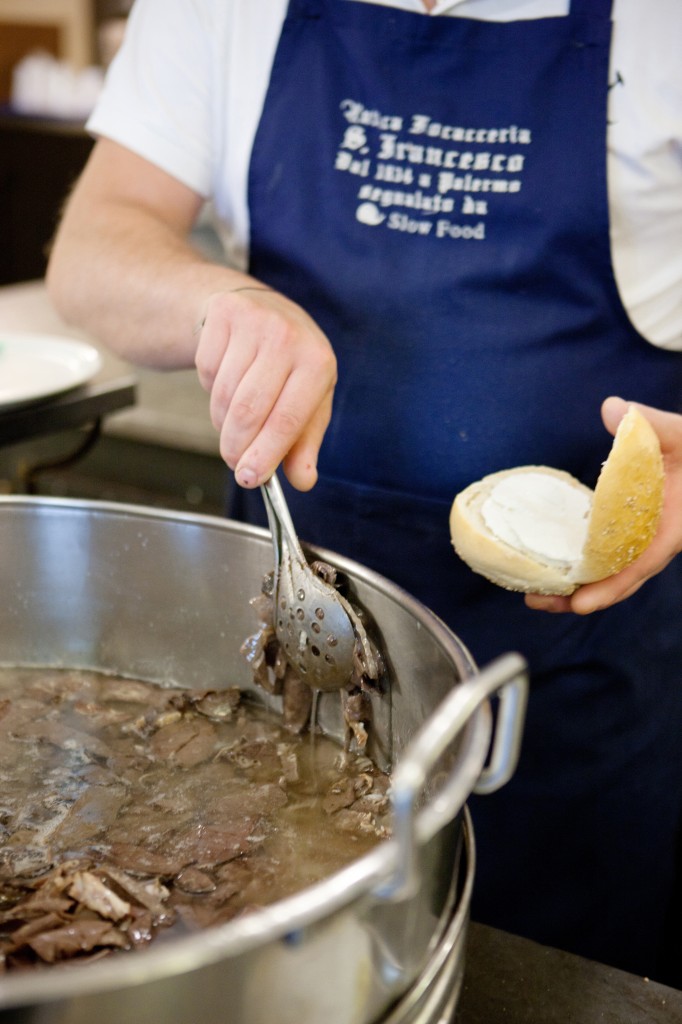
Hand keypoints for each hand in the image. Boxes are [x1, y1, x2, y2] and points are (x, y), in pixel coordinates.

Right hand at [194, 286, 336, 490]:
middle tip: (235, 463)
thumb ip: (305, 445)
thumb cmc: (290, 365)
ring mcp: (254, 320)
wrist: (262, 309)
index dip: (265, 454)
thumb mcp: (310, 402)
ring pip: (223, 395)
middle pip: (249, 411)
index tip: (250, 479)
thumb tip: (303, 481)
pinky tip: (226, 381)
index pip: (287, 420)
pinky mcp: (224, 313)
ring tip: (235, 420)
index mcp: (318, 362)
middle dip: (237, 447)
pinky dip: (211, 390)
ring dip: (223, 422)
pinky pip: (206, 371)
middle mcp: (288, 337)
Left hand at [526, 396, 681, 614]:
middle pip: (620, 581)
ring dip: (575, 589)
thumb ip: (652, 423)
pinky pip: (605, 558)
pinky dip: (580, 569)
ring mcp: (642, 541)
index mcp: (673, 526)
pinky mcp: (629, 534)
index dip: (612, 585)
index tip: (581, 604)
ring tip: (533, 596)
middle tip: (537, 602)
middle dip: (581, 597)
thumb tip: (613, 408)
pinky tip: (550, 572)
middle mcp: (657, 541)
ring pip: (610, 575)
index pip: (642, 563)